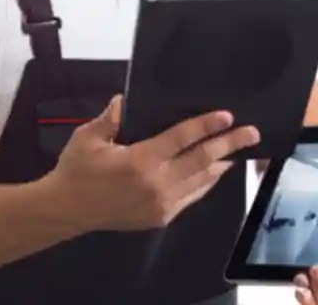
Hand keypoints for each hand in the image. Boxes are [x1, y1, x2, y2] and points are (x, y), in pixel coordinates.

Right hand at [48, 95, 259, 231]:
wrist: (66, 210)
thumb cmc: (77, 170)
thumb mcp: (87, 138)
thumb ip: (110, 118)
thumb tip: (125, 100)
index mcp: (140, 161)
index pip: (182, 139)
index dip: (206, 126)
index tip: (227, 116)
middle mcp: (157, 184)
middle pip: (202, 160)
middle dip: (229, 145)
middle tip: (252, 133)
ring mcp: (162, 204)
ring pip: (201, 181)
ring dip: (222, 164)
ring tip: (240, 151)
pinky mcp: (161, 217)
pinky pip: (192, 197)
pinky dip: (206, 182)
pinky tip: (215, 171)